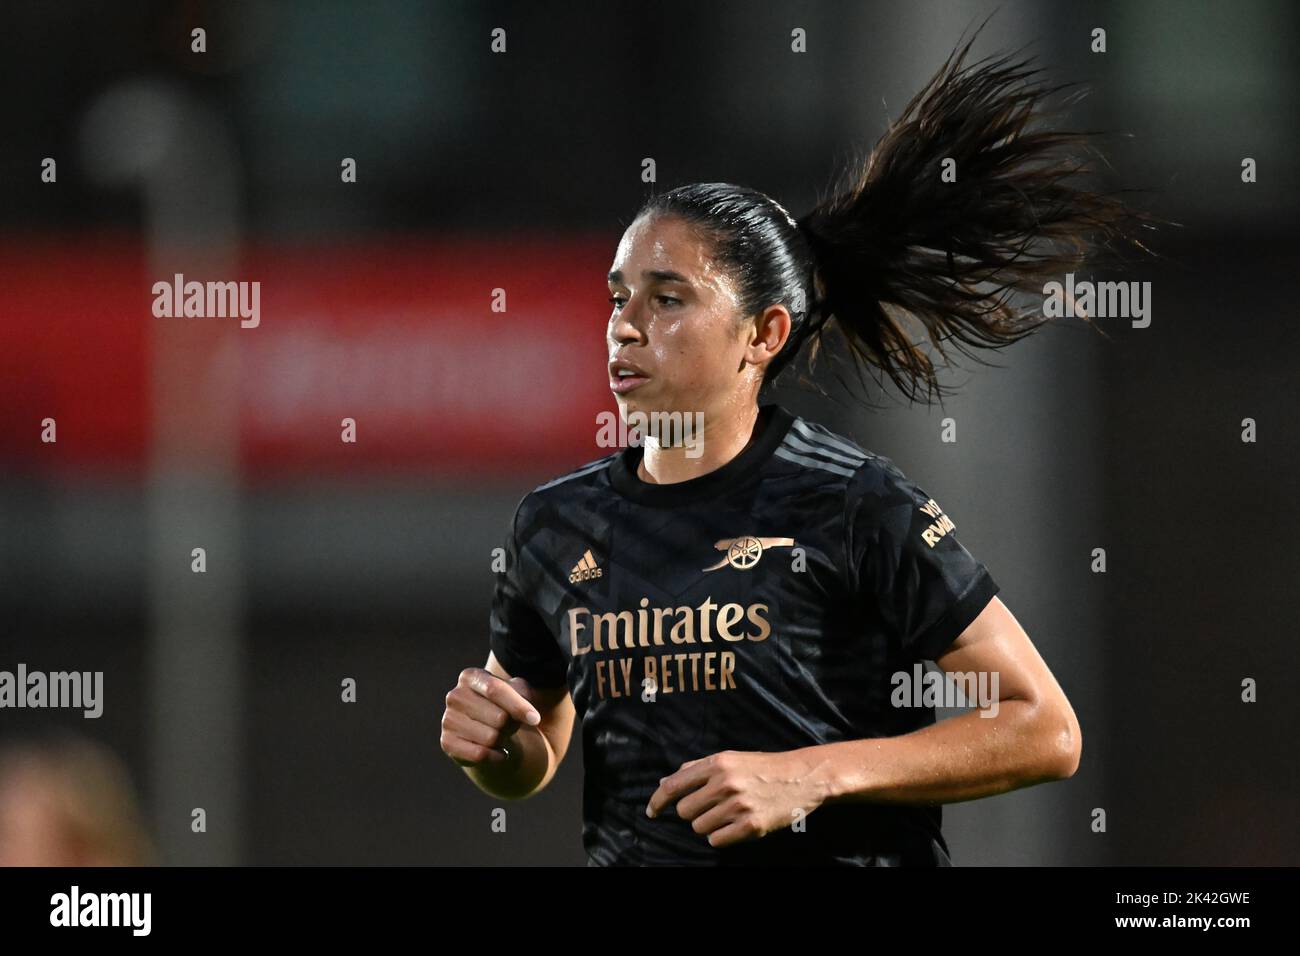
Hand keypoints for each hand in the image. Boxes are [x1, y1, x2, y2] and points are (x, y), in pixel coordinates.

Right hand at [440, 667, 541, 766]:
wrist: (489, 727)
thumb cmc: (506, 704)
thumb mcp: (519, 692)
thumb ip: (525, 696)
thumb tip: (529, 716)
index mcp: (470, 677)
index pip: (495, 690)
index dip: (518, 706)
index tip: (535, 719)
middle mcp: (455, 696)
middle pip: (498, 717)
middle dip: (511, 725)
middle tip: (509, 725)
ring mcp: (448, 719)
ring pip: (491, 738)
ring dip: (503, 740)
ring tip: (500, 734)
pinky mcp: (447, 742)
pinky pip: (480, 754)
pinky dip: (496, 756)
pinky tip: (498, 752)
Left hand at [645, 749, 825, 847]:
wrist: (801, 777)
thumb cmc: (761, 767)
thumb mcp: (730, 758)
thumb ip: (697, 769)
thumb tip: (665, 782)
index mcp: (717, 764)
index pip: (674, 786)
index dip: (657, 801)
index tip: (651, 812)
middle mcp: (725, 783)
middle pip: (684, 811)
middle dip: (692, 812)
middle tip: (710, 807)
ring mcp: (738, 806)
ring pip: (699, 827)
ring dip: (708, 825)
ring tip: (727, 814)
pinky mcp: (751, 826)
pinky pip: (716, 841)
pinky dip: (721, 836)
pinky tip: (735, 825)